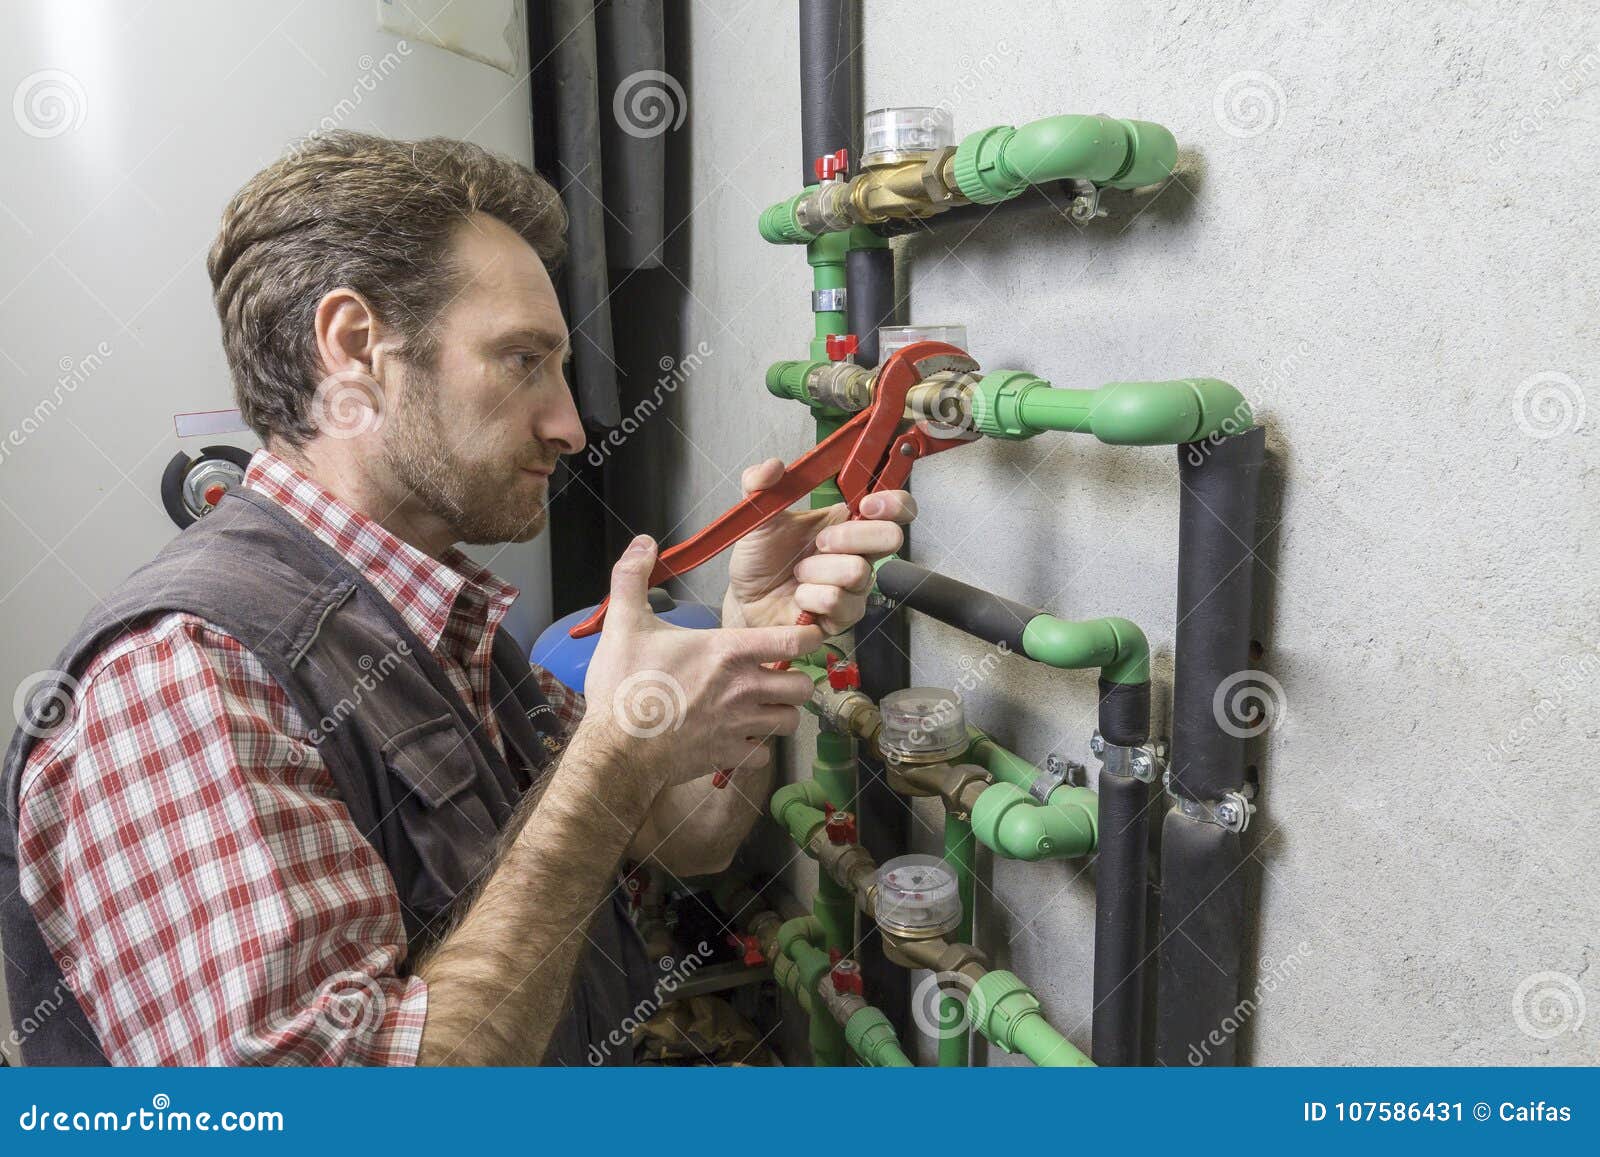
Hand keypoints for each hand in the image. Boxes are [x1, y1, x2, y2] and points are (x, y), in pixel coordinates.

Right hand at [580, 535, 820, 791]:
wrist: (616, 748)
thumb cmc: (624, 685)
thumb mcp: (624, 623)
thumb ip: (633, 577)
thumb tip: (643, 542)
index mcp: (727, 652)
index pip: (794, 641)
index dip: (808, 637)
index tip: (805, 636)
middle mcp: (743, 688)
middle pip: (803, 686)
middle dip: (796, 681)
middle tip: (778, 676)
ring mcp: (739, 725)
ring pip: (789, 721)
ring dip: (781, 713)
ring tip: (764, 706)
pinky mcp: (729, 756)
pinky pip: (764, 754)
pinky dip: (757, 746)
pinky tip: (740, 736)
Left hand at [723, 457, 915, 633]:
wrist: (744, 599)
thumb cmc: (760, 560)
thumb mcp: (757, 517)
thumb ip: (759, 484)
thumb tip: (773, 465)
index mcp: (847, 523)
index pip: (897, 507)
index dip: (894, 503)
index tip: (865, 505)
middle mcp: (858, 555)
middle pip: (891, 538)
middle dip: (850, 536)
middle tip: (819, 543)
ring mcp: (854, 588)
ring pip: (858, 573)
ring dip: (817, 571)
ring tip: (798, 574)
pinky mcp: (844, 617)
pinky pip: (838, 603)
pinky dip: (810, 596)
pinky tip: (799, 597)